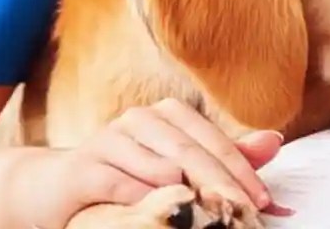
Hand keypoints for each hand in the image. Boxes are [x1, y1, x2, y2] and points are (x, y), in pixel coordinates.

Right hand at [12, 98, 285, 228]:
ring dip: (188, 193)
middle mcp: (141, 119)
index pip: (215, 142)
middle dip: (223, 186)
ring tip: (210, 214)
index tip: (267, 202)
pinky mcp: (84, 166)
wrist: (55, 189)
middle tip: (245, 212)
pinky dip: (142, 198)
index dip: (243, 172)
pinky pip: (121, 183)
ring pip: (161, 166)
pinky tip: (158, 212)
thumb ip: (221, 156)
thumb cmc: (127, 176)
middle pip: (192, 154)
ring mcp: (111, 138)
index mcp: (169, 115)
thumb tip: (274, 140)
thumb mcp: (176, 166)